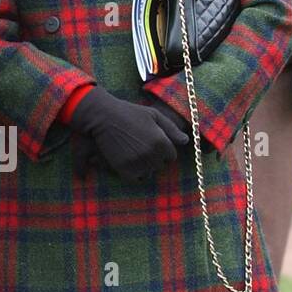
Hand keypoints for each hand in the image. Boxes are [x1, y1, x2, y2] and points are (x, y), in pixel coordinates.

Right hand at [68, 86, 188, 181]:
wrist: (104, 117)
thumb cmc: (130, 113)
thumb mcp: (154, 115)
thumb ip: (171, 129)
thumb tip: (186, 141)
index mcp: (161, 141)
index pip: (171, 157)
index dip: (163, 151)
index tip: (153, 144)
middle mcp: (152, 154)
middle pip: (160, 166)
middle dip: (154, 158)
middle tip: (141, 147)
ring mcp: (138, 163)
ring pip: (148, 173)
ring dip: (144, 167)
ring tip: (135, 154)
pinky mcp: (124, 169)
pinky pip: (136, 179)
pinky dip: (134, 174)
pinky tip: (130, 163)